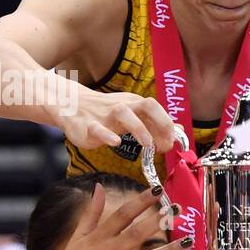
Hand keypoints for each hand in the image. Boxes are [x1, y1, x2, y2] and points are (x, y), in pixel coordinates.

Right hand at [61, 89, 177, 152]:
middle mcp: (123, 107)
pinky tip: (115, 143)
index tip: (172, 144)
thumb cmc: (106, 113)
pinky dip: (107, 135)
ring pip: (124, 113)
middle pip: (148, 105)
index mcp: (135, 105)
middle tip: (166, 144)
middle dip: (162, 122)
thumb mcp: (133, 115)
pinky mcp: (88, 125)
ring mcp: (105, 115)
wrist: (70, 104)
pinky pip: (97, 128)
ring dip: (139, 128)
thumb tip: (180, 130)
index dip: (169, 127)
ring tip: (148, 144)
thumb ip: (155, 124)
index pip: (158, 111)